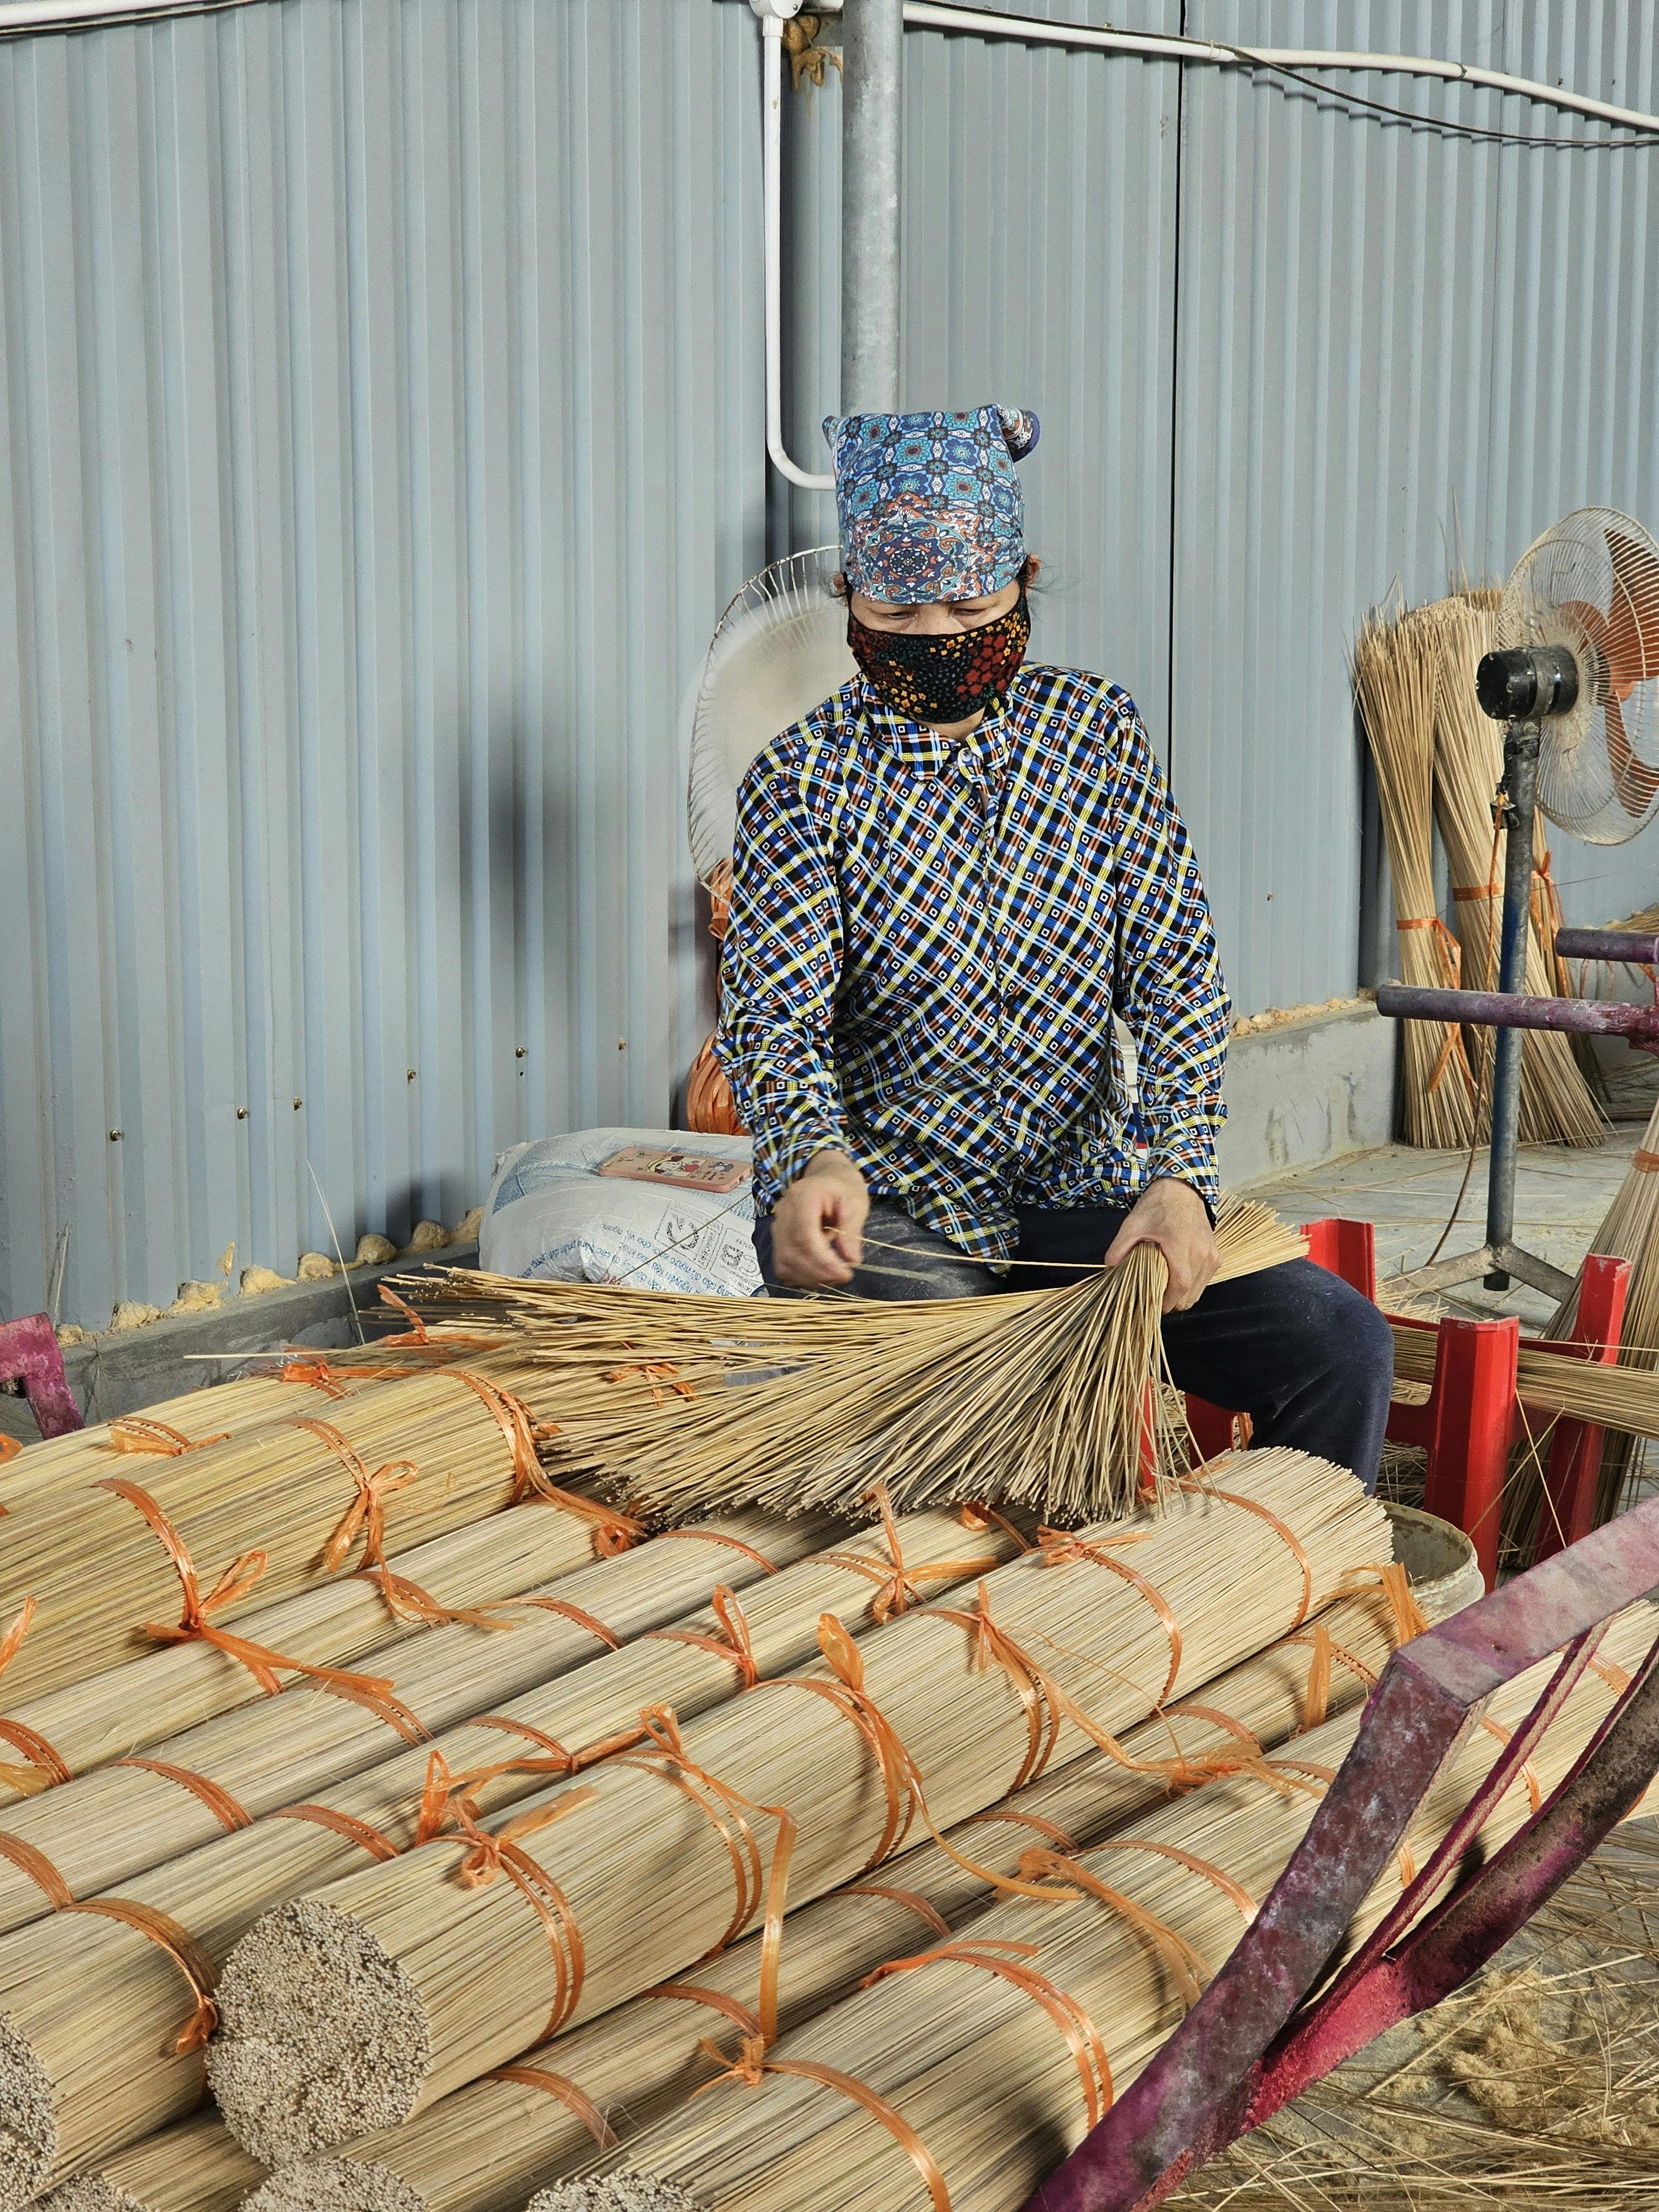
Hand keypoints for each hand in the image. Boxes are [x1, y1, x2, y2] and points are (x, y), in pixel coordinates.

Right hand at [769, 1150, 869, 1288]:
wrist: (827, 1179)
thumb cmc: (843, 1189)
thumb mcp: (855, 1203)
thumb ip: (852, 1231)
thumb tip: (852, 1260)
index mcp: (802, 1196)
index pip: (803, 1235)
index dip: (822, 1260)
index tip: (844, 1273)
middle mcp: (783, 1211)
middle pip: (791, 1252)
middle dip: (818, 1272)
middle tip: (843, 1277)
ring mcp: (777, 1227)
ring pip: (784, 1263)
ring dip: (810, 1278)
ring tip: (834, 1276)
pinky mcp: (778, 1240)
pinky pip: (783, 1267)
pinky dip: (801, 1277)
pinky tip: (821, 1274)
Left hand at [1105, 1179, 1218, 1313]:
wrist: (1183, 1190)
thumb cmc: (1159, 1206)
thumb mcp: (1133, 1223)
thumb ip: (1120, 1246)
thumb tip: (1108, 1267)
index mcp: (1181, 1245)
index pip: (1180, 1286)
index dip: (1166, 1302)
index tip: (1152, 1306)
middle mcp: (1201, 1253)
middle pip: (1190, 1295)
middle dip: (1172, 1303)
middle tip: (1154, 1299)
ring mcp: (1211, 1255)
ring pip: (1198, 1291)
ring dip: (1182, 1296)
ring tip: (1164, 1289)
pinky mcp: (1216, 1256)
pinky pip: (1204, 1281)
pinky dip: (1191, 1287)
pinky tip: (1176, 1278)